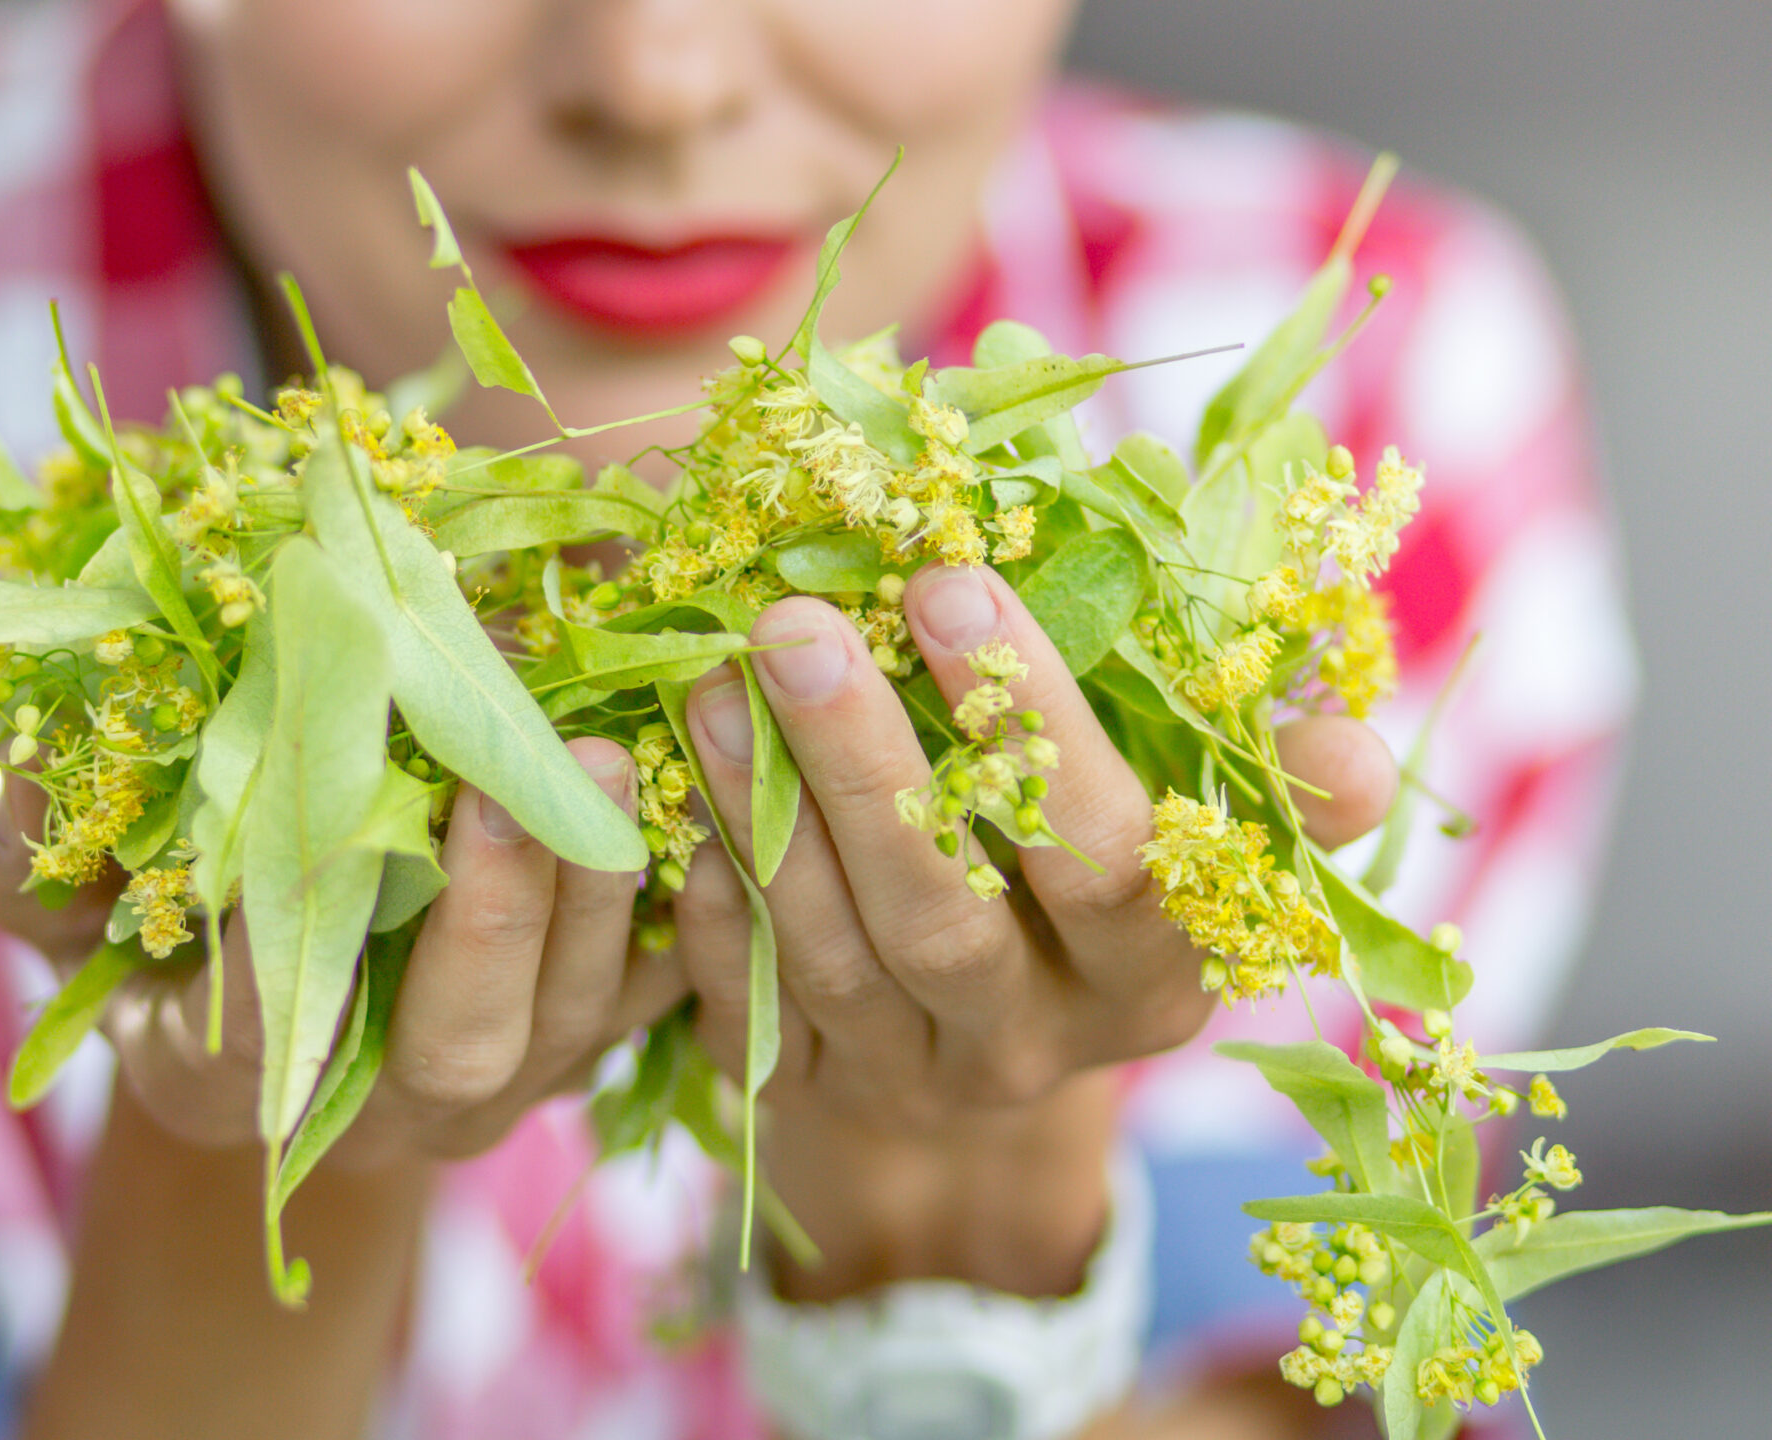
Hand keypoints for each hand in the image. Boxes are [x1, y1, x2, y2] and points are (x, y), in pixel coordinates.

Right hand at [0, 738, 686, 1164]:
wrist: (293, 996)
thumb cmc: (163, 929)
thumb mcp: (62, 896)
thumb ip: (3, 857)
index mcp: (246, 1081)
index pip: (273, 1027)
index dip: (294, 933)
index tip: (310, 812)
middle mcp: (391, 1103)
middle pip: (468, 1040)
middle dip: (501, 913)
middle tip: (526, 770)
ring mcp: (510, 1074)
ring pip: (586, 1013)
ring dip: (612, 888)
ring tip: (623, 743)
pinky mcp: (597, 1024)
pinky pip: (674, 980)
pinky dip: (702, 892)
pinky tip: (710, 766)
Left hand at [671, 566, 1395, 1294]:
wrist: (994, 1033)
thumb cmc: (1108, 866)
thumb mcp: (1212, 827)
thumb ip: (1276, 776)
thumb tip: (1343, 742)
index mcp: (1151, 976)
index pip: (1107, 859)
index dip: (1035, 727)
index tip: (952, 583)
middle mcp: (1031, 1044)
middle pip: (943, 917)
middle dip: (865, 766)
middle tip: (794, 622)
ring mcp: (906, 1075)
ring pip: (828, 953)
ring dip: (760, 812)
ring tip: (711, 677)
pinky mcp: (803, 1088)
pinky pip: (742, 998)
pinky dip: (704, 896)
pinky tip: (660, 789)